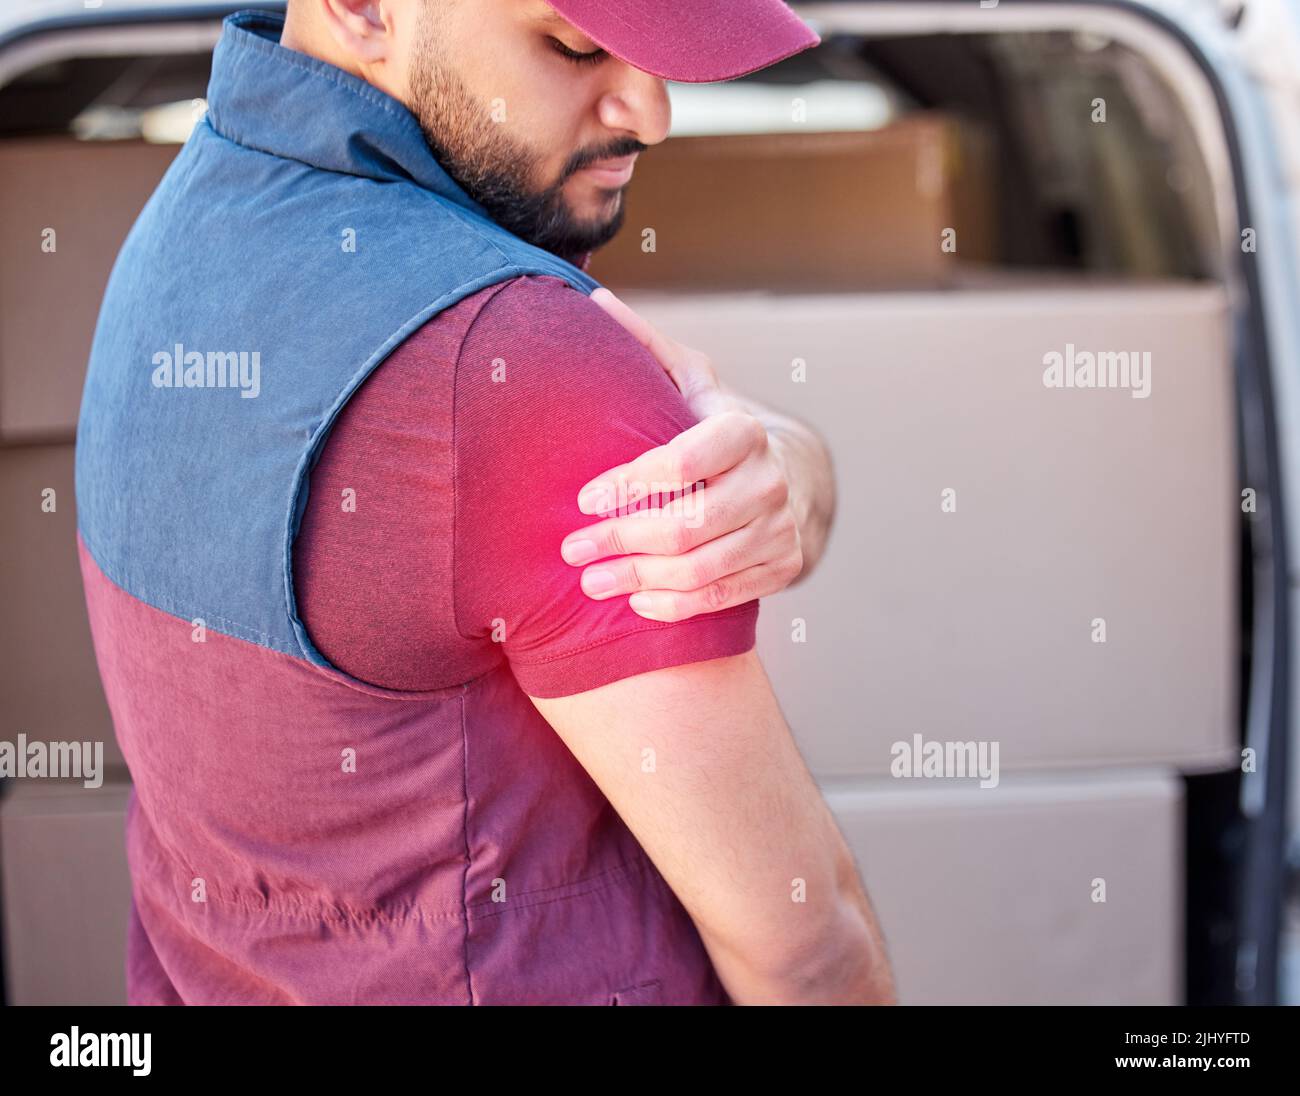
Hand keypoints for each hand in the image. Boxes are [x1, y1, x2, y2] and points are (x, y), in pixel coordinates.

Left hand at [559, 287, 803, 621]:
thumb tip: (592, 301)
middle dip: (622, 540)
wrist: (793, 473)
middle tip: (573, 550)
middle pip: (687, 524)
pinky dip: (676, 605)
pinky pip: (722, 596)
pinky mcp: (783, 566)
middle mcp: (768, 482)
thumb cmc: (718, 427)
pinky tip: (636, 602)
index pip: (682, 461)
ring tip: (591, 581)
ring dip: (640, 579)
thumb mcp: (691, 382)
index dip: (629, 484)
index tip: (583, 499)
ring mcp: (779, 529)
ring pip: (702, 568)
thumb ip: (645, 348)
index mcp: (742, 431)